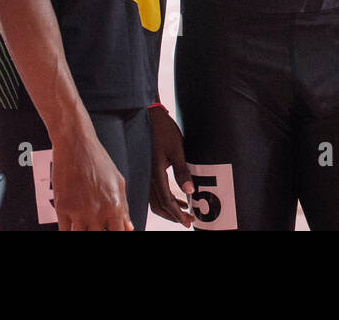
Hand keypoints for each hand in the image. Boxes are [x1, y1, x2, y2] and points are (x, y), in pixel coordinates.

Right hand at [51, 131, 132, 231]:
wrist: (76, 145)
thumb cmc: (98, 161)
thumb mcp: (118, 182)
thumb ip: (124, 208)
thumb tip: (129, 227)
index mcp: (115, 205)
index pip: (119, 233)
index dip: (117, 234)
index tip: (113, 232)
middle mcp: (97, 211)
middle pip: (98, 237)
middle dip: (98, 234)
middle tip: (96, 226)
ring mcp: (78, 211)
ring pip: (80, 236)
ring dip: (83, 233)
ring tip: (86, 225)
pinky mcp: (61, 208)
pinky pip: (64, 231)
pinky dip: (68, 232)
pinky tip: (72, 227)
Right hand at [148, 104, 193, 227]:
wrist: (149, 116)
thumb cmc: (164, 130)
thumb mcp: (177, 149)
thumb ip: (182, 171)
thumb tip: (190, 191)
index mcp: (156, 173)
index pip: (166, 201)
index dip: (178, 214)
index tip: (189, 221)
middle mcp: (149, 177)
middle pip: (159, 206)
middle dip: (174, 216)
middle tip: (189, 221)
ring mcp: (147, 175)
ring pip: (156, 202)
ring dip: (170, 209)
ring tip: (186, 212)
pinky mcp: (148, 171)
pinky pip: (155, 193)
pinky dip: (166, 200)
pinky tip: (179, 198)